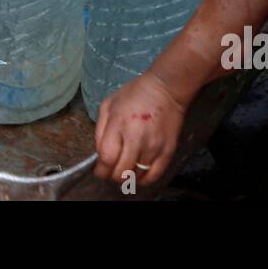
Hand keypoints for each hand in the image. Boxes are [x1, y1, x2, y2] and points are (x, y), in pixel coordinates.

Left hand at [92, 71, 185, 186]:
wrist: (166, 89)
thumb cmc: (135, 94)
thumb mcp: (109, 104)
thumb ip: (100, 130)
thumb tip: (99, 154)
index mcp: (119, 124)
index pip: (107, 159)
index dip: (100, 170)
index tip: (99, 170)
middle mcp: (136, 138)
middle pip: (121, 173)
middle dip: (112, 175)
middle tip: (112, 168)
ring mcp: (154, 146)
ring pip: (136, 177)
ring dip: (127, 177)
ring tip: (125, 168)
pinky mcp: (168, 151)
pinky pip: (153, 176)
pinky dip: (143, 179)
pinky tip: (138, 172)